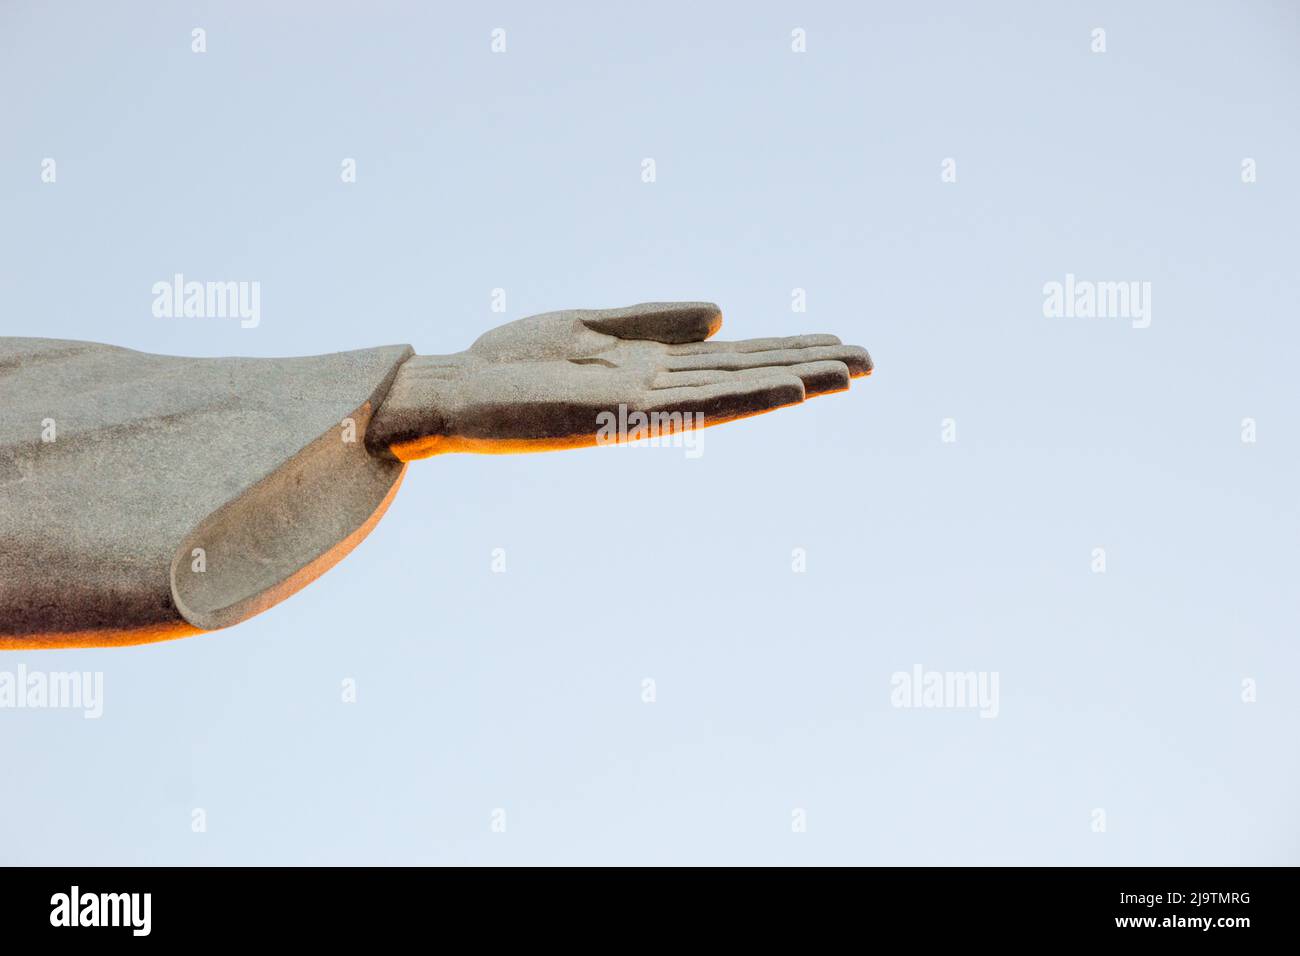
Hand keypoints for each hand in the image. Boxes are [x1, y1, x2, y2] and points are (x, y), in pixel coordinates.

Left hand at [365, 302, 871, 459]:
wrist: (454, 390)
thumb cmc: (513, 360)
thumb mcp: (590, 324)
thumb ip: (654, 320)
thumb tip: (724, 314)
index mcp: (651, 368)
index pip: (732, 358)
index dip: (786, 348)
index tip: (838, 342)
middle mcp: (656, 391)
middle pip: (744, 376)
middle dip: (805, 369)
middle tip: (870, 362)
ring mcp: (641, 406)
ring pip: (730, 395)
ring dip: (788, 385)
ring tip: (843, 376)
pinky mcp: (619, 417)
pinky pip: (692, 409)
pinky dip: (741, 399)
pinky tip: (782, 390)